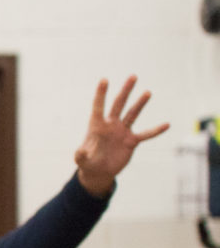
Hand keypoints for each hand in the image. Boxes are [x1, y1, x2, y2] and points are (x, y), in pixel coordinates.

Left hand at [74, 75, 167, 197]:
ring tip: (147, 92)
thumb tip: (79, 152)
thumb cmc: (88, 163)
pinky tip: (167, 125)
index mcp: (97, 127)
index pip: (98, 107)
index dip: (101, 94)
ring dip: (140, 104)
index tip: (104, 79)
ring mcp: (122, 132)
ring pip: (132, 114)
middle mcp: (111, 125)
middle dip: (125, 91)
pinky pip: (146, 134)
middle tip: (133, 76)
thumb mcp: (82, 161)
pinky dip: (156, 131)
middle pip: (119, 104)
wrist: (99, 171)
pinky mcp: (132, 141)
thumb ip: (81, 156)